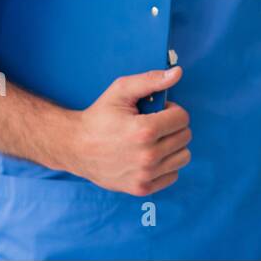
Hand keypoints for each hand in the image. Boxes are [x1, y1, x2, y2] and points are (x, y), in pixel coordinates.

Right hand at [68, 65, 190, 194]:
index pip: (182, 118)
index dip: (171, 110)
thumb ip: (151, 80)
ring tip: (153, 140)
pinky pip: (173, 175)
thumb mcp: (121, 91)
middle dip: (172, 126)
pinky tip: (149, 156)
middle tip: (152, 124)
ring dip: (173, 146)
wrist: (75, 147)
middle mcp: (147, 156)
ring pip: (183, 156)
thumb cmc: (99, 117)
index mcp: (144, 131)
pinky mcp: (142, 188)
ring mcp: (145, 175)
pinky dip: (166, 164)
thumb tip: (177, 73)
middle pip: (185, 136)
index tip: (156, 111)